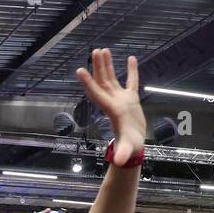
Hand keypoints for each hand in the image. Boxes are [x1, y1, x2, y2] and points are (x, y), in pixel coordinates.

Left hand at [75, 48, 145, 166]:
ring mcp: (122, 100)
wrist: (133, 148)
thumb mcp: (126, 150)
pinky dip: (131, 70)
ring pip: (112, 79)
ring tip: (104, 50)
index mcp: (111, 110)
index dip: (88, 83)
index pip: (97, 94)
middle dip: (98, 67)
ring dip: (107, 65)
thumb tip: (118, 162)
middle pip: (103, 81)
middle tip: (94, 51)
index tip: (79, 70)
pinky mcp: (131, 100)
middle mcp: (113, 102)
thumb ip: (122, 153)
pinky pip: (131, 82)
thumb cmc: (129, 149)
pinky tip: (130, 57)